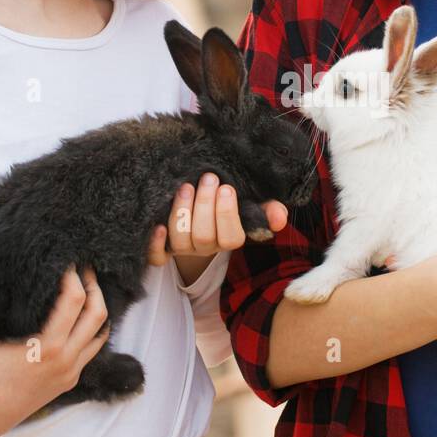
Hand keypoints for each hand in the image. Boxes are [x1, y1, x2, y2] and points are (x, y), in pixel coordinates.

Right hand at [0, 264, 111, 436]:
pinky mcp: (72, 379)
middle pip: (98, 312)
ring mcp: (72, 371)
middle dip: (93, 285)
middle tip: (82, 267)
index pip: (75, 300)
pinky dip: (93, 327)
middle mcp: (66, 360)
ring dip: (97, 305)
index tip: (65, 260)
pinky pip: (92, 347)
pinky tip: (82, 313)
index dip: (74, 276)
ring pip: (101, 331)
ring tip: (86, 285)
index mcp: (47, 347)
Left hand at [146, 172, 287, 267]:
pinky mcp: (163, 250)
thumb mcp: (249, 205)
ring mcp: (184, 250)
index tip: (226, 188)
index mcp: (228, 239)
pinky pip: (157, 257)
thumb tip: (280, 218)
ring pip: (181, 242)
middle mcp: (206, 248)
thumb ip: (267, 209)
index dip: (227, 215)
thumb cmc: (225, 205)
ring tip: (185, 187)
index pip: (231, 238)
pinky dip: (157, 244)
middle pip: (203, 236)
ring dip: (182, 214)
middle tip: (207, 178)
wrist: (197, 213)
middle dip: (204, 206)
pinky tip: (158, 226)